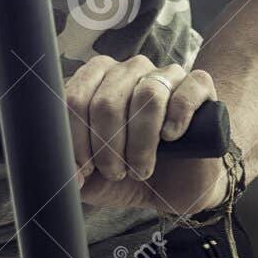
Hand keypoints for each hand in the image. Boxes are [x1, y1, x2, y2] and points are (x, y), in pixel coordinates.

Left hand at [66, 55, 227, 217]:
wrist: (174, 187)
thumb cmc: (128, 173)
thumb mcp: (91, 176)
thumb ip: (69, 168)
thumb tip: (58, 170)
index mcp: (97, 80)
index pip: (75, 97)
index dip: (76, 139)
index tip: (84, 170)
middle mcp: (129, 69)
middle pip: (108, 100)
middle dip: (108, 147)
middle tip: (116, 172)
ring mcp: (165, 74)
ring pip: (147, 96)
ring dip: (140, 143)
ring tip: (139, 168)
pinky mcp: (198, 87)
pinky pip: (188, 90)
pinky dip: (178, 118)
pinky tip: (171, 138)